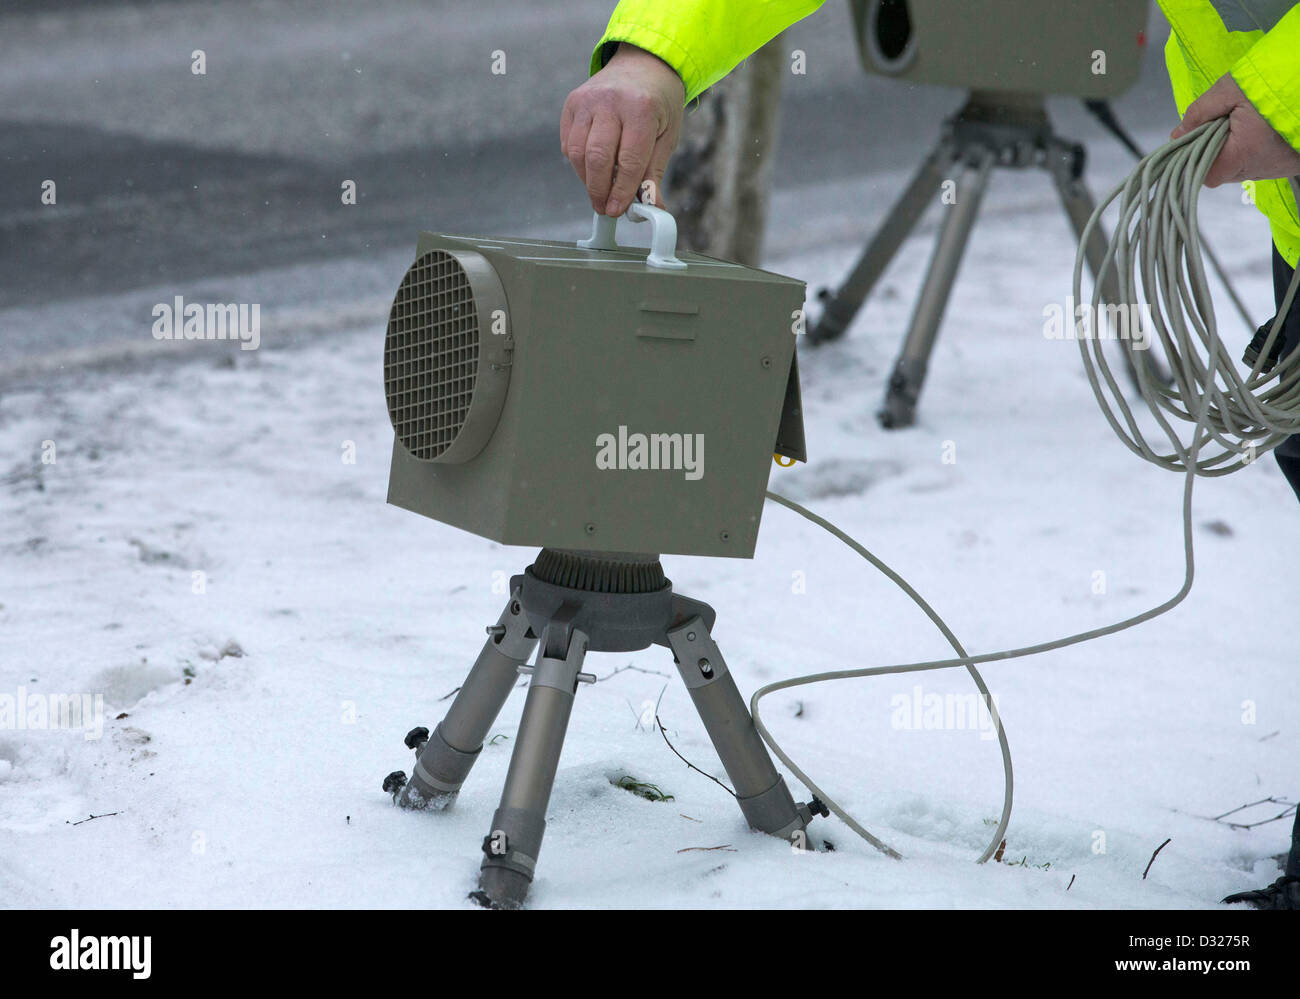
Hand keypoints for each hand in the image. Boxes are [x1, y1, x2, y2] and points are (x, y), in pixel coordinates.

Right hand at [560, 43, 684, 215]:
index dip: (621, 190)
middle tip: (604, 208)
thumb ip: (653, 172)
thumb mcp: (666, 136)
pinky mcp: (572, 103)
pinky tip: (591, 168)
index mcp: (641, 109)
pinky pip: (569, 143)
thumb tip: (650, 207)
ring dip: (586, 179)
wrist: (643, 65)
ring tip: (599, 191)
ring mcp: (587, 100)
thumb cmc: (658, 104)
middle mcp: (611, 101)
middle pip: (597, 157)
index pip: (628, 160)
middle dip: (599, 190)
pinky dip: (578, 162)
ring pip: (578, 152)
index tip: (618, 210)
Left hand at [1171, 72, 1299, 187]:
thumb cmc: (1274, 82)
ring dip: (1236, 151)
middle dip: (1216, 151)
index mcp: (1243, 155)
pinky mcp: (1290, 165)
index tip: (1195, 139)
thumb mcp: (1230, 89)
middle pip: (1224, 172)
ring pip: (1242, 167)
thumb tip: (1178, 134)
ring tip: (1245, 125)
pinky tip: (1261, 131)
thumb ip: (1200, 112)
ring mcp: (1278, 169)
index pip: (1205, 174)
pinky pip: (1262, 163)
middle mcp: (1261, 169)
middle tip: (1222, 125)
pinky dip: (1255, 150)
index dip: (1195, 158)